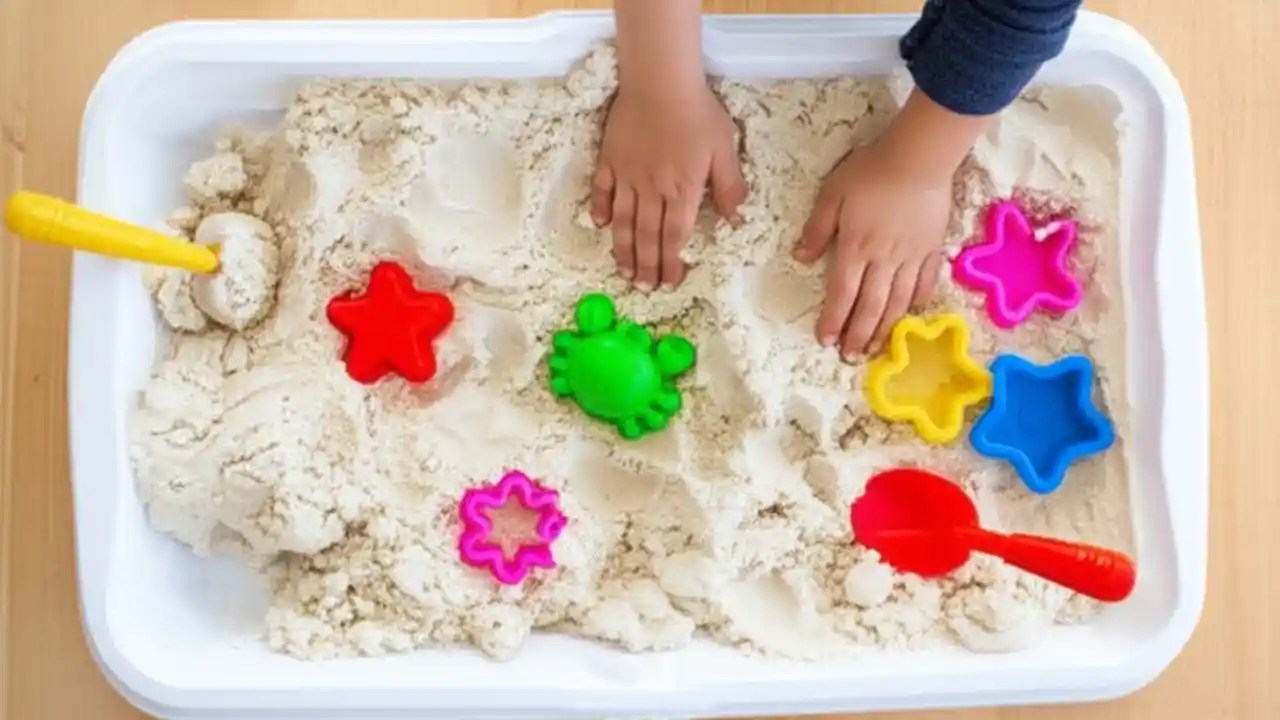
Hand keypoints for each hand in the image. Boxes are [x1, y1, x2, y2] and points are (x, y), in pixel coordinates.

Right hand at [591, 84, 746, 288]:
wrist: (660, 81)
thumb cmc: (697, 112)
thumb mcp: (725, 148)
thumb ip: (730, 186)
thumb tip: (735, 219)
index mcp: (682, 190)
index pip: (675, 235)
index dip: (672, 261)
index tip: (670, 281)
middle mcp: (652, 190)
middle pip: (647, 235)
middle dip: (647, 265)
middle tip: (645, 287)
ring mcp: (627, 176)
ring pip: (623, 221)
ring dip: (623, 248)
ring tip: (624, 270)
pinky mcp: (610, 160)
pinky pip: (602, 189)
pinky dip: (600, 208)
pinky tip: (600, 225)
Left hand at [793, 139, 948, 357]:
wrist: (919, 157)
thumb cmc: (870, 171)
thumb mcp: (831, 194)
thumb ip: (816, 229)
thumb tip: (801, 258)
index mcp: (855, 248)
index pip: (841, 294)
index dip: (833, 320)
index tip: (826, 340)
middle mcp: (883, 260)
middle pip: (870, 306)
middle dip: (858, 335)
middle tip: (850, 357)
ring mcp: (911, 257)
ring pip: (898, 302)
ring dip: (885, 329)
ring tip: (875, 348)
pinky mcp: (933, 249)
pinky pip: (925, 283)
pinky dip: (916, 303)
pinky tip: (909, 315)